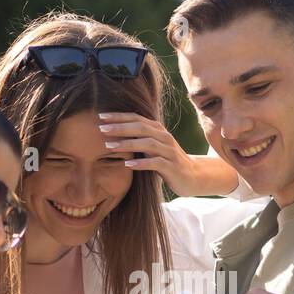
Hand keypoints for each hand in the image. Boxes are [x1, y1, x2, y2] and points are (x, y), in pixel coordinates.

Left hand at [96, 112, 236, 196]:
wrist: (192, 176)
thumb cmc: (167, 160)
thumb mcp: (153, 147)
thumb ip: (139, 138)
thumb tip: (113, 132)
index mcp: (158, 130)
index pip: (136, 118)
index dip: (119, 117)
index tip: (100, 117)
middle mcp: (164, 137)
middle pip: (141, 127)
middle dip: (120, 127)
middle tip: (101, 129)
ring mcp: (169, 151)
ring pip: (147, 143)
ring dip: (127, 144)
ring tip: (110, 146)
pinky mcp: (171, 166)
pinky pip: (155, 163)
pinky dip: (141, 163)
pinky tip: (128, 165)